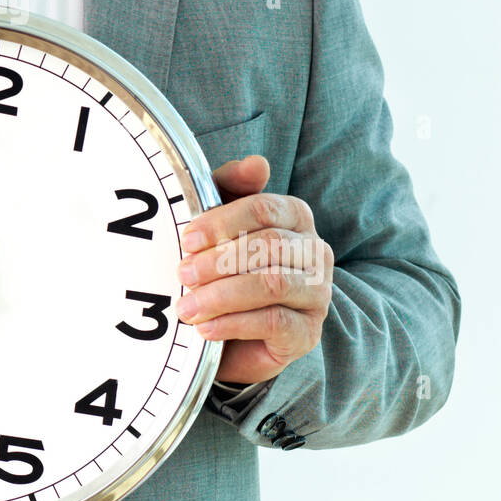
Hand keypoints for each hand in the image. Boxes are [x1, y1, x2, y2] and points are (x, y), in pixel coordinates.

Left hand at [175, 155, 333, 384]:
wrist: (233, 337)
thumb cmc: (226, 270)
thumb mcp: (219, 226)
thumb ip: (230, 189)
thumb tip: (257, 163)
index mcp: (296, 218)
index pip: (265, 208)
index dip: (222, 222)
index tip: (187, 239)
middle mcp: (316, 252)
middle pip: (270, 246)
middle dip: (219, 260)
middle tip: (183, 273)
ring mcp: (317, 294)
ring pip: (273, 283)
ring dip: (222, 294)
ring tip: (187, 306)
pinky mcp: (308, 333)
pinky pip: (274, 323)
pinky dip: (234, 323)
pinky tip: (205, 328)